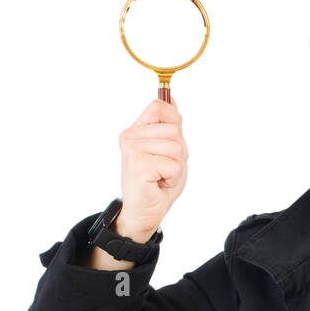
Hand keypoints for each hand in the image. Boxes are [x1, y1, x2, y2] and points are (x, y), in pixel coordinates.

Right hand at [116, 95, 188, 240]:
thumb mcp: (168, 149)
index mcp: (135, 130)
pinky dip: (172, 179)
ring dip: (176, 167)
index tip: (168, 144)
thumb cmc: (157, 183)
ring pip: (177, 148)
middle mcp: (130, 136)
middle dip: (179, 153)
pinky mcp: (138, 165)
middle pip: (175, 130)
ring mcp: (132, 149)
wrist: (144, 211)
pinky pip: (173, 166)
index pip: (160, 106)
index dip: (174, 123)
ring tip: (161, 176)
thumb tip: (172, 99)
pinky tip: (158, 184)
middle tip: (164, 168)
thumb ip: (169, 126)